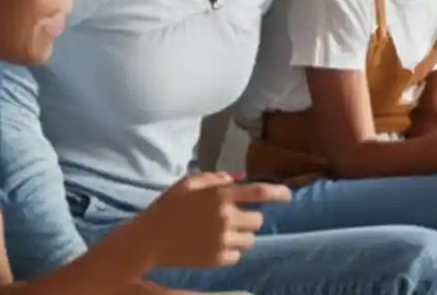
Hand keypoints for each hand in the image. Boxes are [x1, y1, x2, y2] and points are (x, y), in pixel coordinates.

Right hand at [134, 172, 291, 268]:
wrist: (147, 241)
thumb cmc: (166, 208)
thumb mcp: (188, 184)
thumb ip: (216, 178)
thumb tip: (240, 177)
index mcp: (220, 196)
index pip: (260, 193)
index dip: (279, 194)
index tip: (289, 196)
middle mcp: (225, 218)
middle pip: (258, 220)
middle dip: (251, 218)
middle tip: (235, 218)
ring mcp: (222, 240)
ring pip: (250, 240)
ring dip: (241, 235)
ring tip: (221, 233)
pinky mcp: (217, 259)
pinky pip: (237, 255)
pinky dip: (230, 251)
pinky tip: (213, 245)